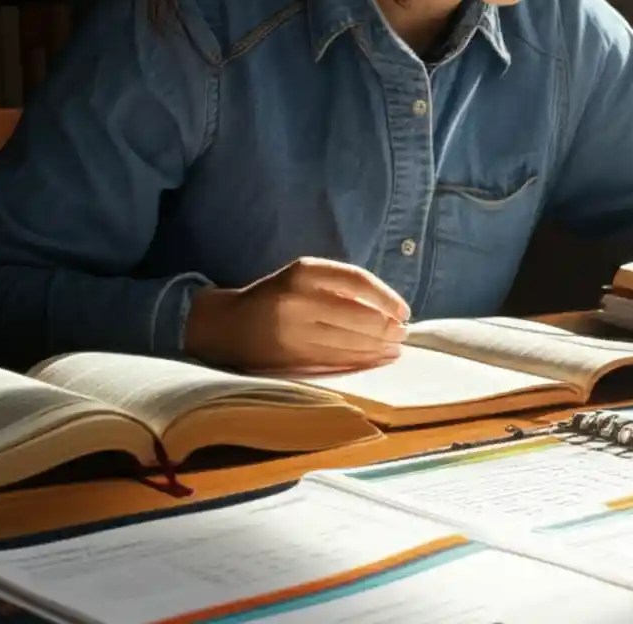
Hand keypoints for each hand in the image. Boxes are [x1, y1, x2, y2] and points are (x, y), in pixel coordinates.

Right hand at [184, 257, 411, 373]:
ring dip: (379, 347)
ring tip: (396, 348)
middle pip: (358, 315)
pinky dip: (362, 360)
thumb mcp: (304, 278)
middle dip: (387, 327)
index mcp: (304, 271)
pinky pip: (338, 359)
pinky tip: (377, 359)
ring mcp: (295, 330)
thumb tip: (392, 308)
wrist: (228, 326)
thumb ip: (341, 287)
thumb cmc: (278, 298)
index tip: (404, 311)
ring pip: (350, 341)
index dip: (387, 297)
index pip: (358, 281)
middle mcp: (299, 298)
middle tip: (403, 333)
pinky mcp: (292, 356)